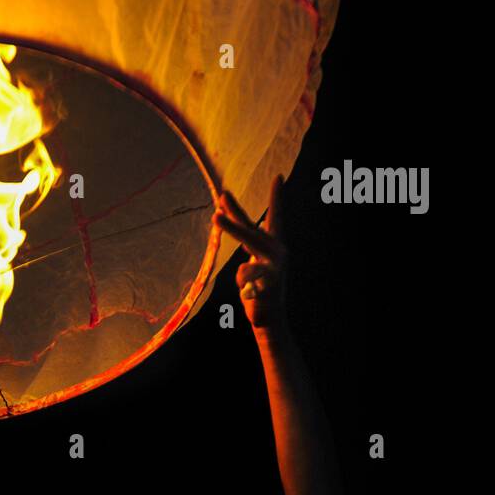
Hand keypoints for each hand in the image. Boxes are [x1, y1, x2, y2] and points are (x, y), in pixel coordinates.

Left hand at [213, 175, 288, 333]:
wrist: (270, 319)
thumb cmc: (257, 287)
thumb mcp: (251, 260)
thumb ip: (242, 237)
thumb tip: (223, 212)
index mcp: (275, 246)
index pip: (275, 217)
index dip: (277, 197)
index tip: (278, 176)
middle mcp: (279, 252)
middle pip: (252, 229)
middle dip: (235, 213)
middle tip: (221, 196)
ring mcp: (276, 266)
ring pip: (249, 242)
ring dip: (230, 227)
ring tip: (215, 216)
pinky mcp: (271, 281)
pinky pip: (245, 273)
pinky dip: (243, 283)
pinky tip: (250, 291)